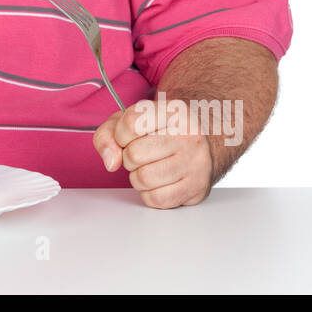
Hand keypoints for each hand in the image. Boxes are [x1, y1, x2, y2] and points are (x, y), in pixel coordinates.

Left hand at [93, 98, 213, 208]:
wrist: (203, 145)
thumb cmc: (163, 132)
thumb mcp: (132, 120)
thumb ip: (108, 134)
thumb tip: (110, 161)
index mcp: (173, 111)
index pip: (131, 124)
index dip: (120, 135)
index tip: (128, 137)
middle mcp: (189, 135)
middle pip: (134, 154)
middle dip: (129, 158)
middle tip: (142, 155)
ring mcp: (197, 162)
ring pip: (144, 179)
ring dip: (137, 177)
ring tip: (150, 167)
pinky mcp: (197, 188)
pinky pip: (156, 199)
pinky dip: (149, 194)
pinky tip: (159, 181)